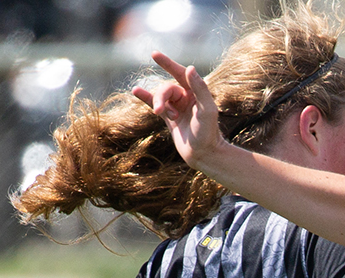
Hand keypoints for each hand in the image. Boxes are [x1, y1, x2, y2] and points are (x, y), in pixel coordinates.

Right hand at [133, 51, 223, 167]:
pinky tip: (135, 91)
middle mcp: (187, 97)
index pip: (180, 73)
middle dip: (161, 98)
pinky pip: (154, 104)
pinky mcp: (169, 118)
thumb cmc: (208, 133)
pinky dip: (145, 97)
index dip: (168, 64)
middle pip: (167, 89)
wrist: (203, 155)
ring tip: (167, 117)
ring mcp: (177, 107)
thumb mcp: (207, 110)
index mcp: (196, 93)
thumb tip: (190, 68)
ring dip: (159, 105)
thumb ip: (200, 89)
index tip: (154, 54)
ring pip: (160, 97)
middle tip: (161, 112)